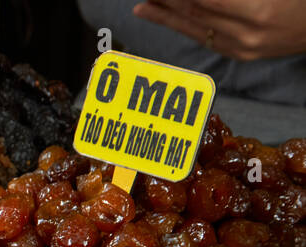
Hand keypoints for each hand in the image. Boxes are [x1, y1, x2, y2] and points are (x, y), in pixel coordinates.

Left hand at [133, 0, 305, 59]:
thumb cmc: (300, 1)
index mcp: (258, 10)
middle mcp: (246, 34)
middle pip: (194, 12)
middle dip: (167, 0)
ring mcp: (242, 48)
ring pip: (195, 29)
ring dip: (165, 16)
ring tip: (143, 6)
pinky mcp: (240, 55)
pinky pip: (205, 39)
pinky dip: (184, 27)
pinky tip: (168, 20)